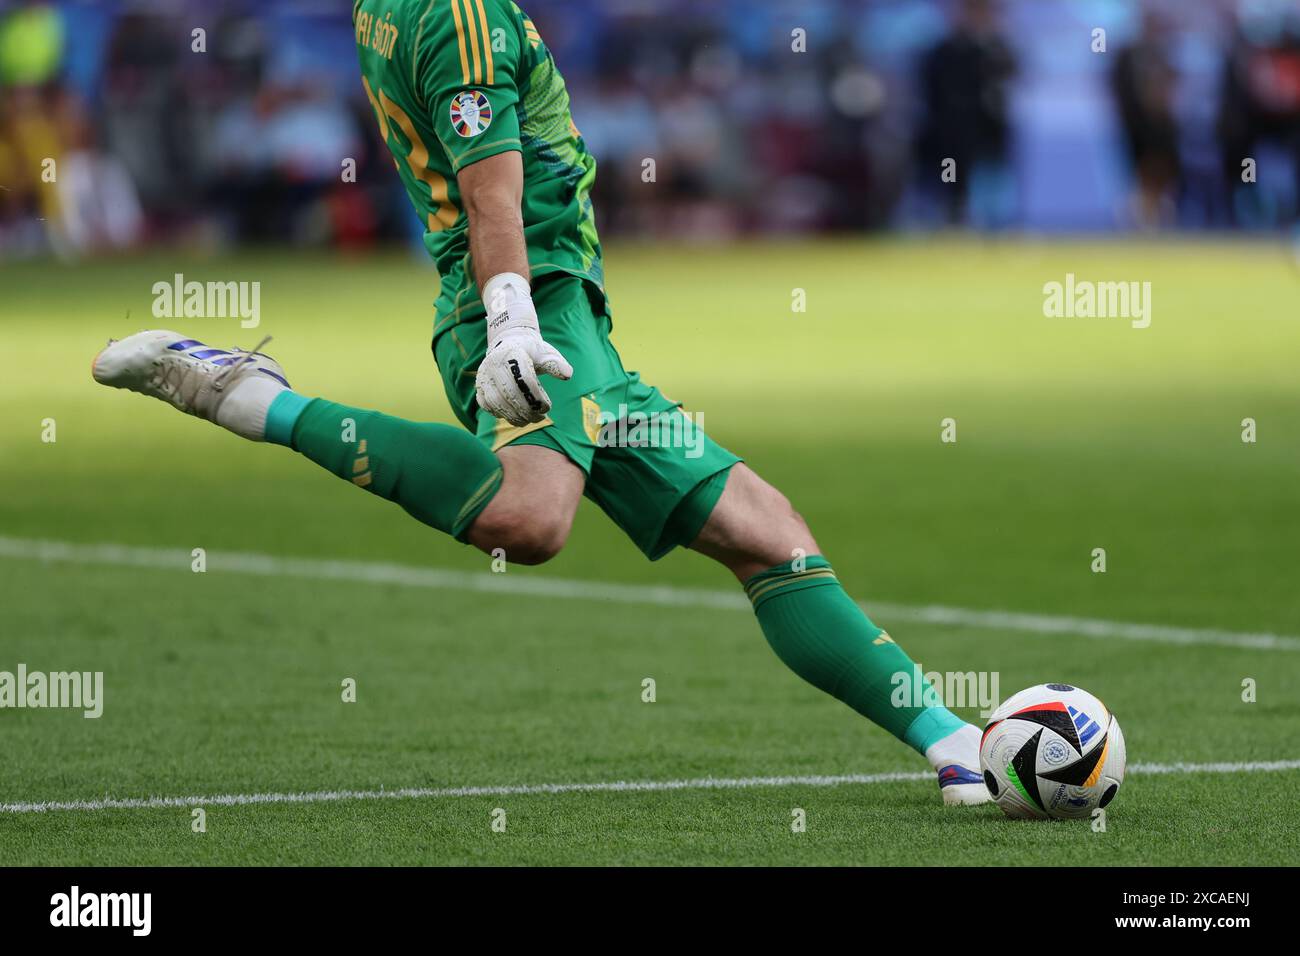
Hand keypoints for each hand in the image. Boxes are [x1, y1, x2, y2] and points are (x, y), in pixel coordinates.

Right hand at [474, 275, 572, 425]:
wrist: (510, 344)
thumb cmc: (532, 352)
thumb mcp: (546, 353)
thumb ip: (556, 363)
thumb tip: (567, 374)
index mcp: (511, 353)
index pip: (524, 379)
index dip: (536, 397)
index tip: (547, 407)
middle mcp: (493, 363)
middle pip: (510, 394)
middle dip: (527, 411)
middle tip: (540, 417)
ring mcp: (483, 375)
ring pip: (497, 403)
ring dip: (515, 417)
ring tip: (530, 420)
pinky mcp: (479, 386)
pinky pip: (487, 406)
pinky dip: (501, 415)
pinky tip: (516, 416)